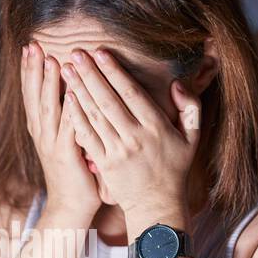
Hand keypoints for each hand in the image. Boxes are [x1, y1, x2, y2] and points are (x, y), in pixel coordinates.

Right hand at [21, 42, 99, 219]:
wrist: (70, 209)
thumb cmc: (74, 174)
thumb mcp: (66, 142)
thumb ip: (66, 120)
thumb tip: (71, 94)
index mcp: (40, 130)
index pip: (32, 94)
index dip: (29, 71)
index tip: (30, 47)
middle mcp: (42, 135)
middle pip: (34, 96)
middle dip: (34, 70)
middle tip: (32, 45)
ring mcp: (52, 146)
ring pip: (49, 109)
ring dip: (49, 84)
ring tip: (51, 60)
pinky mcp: (66, 157)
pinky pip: (68, 129)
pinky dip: (70, 111)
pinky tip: (72, 94)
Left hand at [61, 48, 200, 231]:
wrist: (157, 204)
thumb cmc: (175, 167)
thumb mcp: (192, 137)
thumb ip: (191, 107)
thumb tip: (176, 84)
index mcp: (157, 127)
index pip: (132, 93)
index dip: (115, 71)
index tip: (100, 52)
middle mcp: (136, 137)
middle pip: (109, 100)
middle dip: (91, 74)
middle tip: (75, 53)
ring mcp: (118, 151)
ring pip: (95, 116)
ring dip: (79, 91)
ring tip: (66, 70)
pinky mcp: (104, 164)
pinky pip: (87, 137)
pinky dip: (76, 118)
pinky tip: (66, 100)